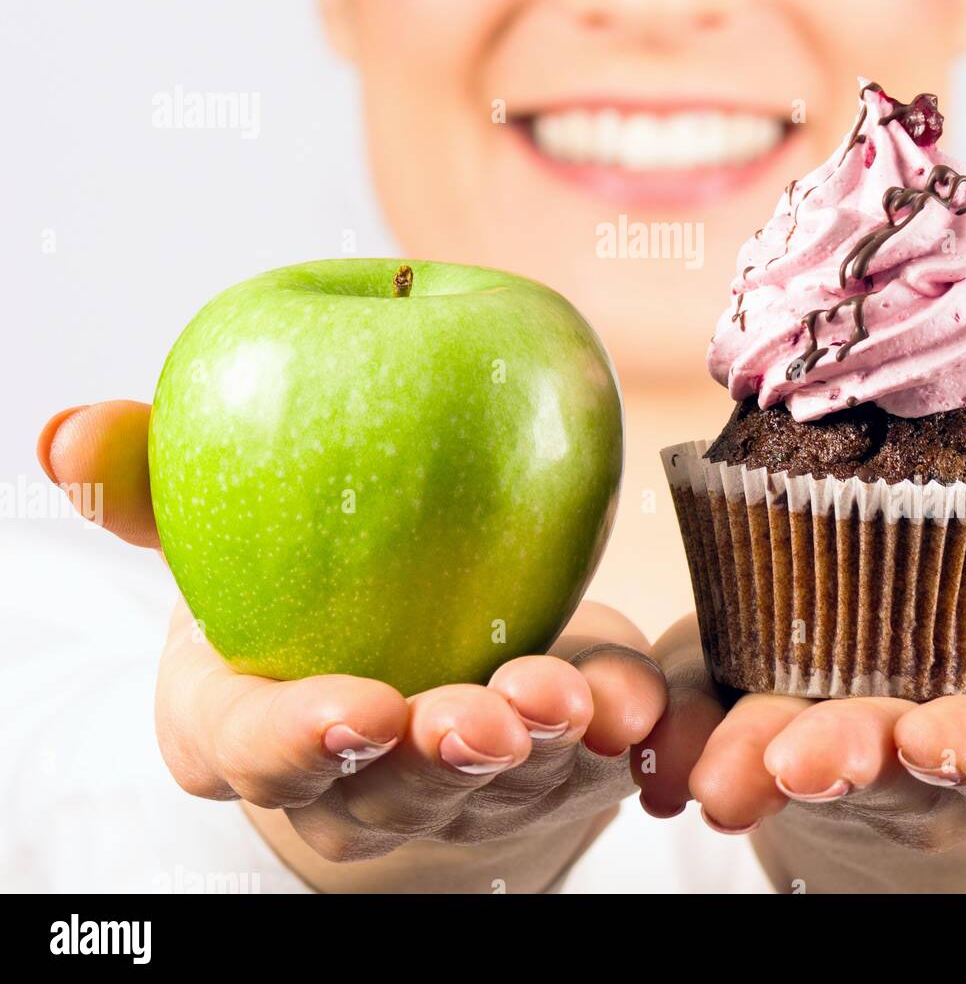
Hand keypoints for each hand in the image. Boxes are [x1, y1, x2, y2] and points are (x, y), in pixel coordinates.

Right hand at [38, 401, 666, 863]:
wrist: (381, 633)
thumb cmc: (280, 577)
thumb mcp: (208, 526)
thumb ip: (149, 483)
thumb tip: (69, 432)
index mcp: (249, 723)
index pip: (253, 753)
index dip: (298, 741)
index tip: (356, 705)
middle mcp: (353, 774)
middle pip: (388, 790)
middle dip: (437, 760)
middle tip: (480, 718)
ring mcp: (456, 780)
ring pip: (497, 787)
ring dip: (539, 746)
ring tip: (570, 698)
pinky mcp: (544, 755)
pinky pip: (587, 752)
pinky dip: (615, 723)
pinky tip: (641, 701)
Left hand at [637, 488, 965, 855]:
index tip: (934, 740)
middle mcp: (953, 752)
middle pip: (902, 775)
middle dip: (848, 763)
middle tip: (793, 761)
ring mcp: (864, 740)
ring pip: (806, 758)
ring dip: (754, 760)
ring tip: (710, 770)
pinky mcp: (785, 702)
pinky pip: (733, 723)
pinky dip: (692, 730)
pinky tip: (654, 738)